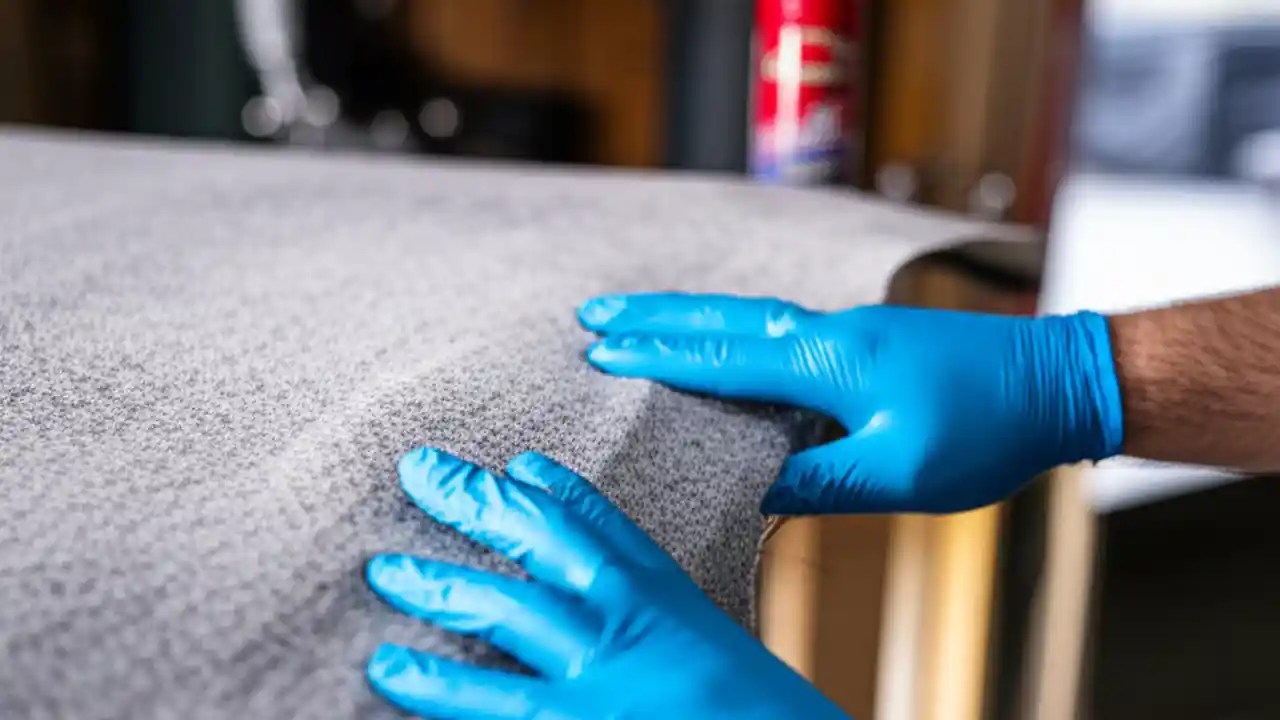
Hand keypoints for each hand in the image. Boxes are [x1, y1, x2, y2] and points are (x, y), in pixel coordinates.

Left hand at [365, 447, 849, 719]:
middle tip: (418, 470)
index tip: (520, 462)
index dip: (557, 490)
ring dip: (437, 584)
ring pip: (502, 609)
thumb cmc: (764, 718)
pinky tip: (388, 669)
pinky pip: (489, 702)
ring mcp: (599, 674)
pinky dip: (435, 684)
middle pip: (541, 542)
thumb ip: (670, 636)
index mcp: (669, 602)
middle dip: (476, 501)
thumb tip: (617, 626)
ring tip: (381, 569)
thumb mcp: (719, 659)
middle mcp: (630, 622)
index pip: (607, 528)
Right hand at [578, 294, 1123, 513]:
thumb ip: (819, 480)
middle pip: (721, 319)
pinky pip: (778, 326)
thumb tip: (752, 491)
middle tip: (593, 312)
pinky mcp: (865, 338)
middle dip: (653, 317)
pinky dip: (732, 327)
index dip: (656, 359)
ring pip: (747, 317)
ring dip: (688, 316)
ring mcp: (847, 330)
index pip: (720, 360)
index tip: (599, 354)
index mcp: (826, 362)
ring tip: (637, 318)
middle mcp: (827, 333)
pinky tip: (725, 340)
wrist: (1059, 380)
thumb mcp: (897, 473)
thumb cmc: (986, 428)